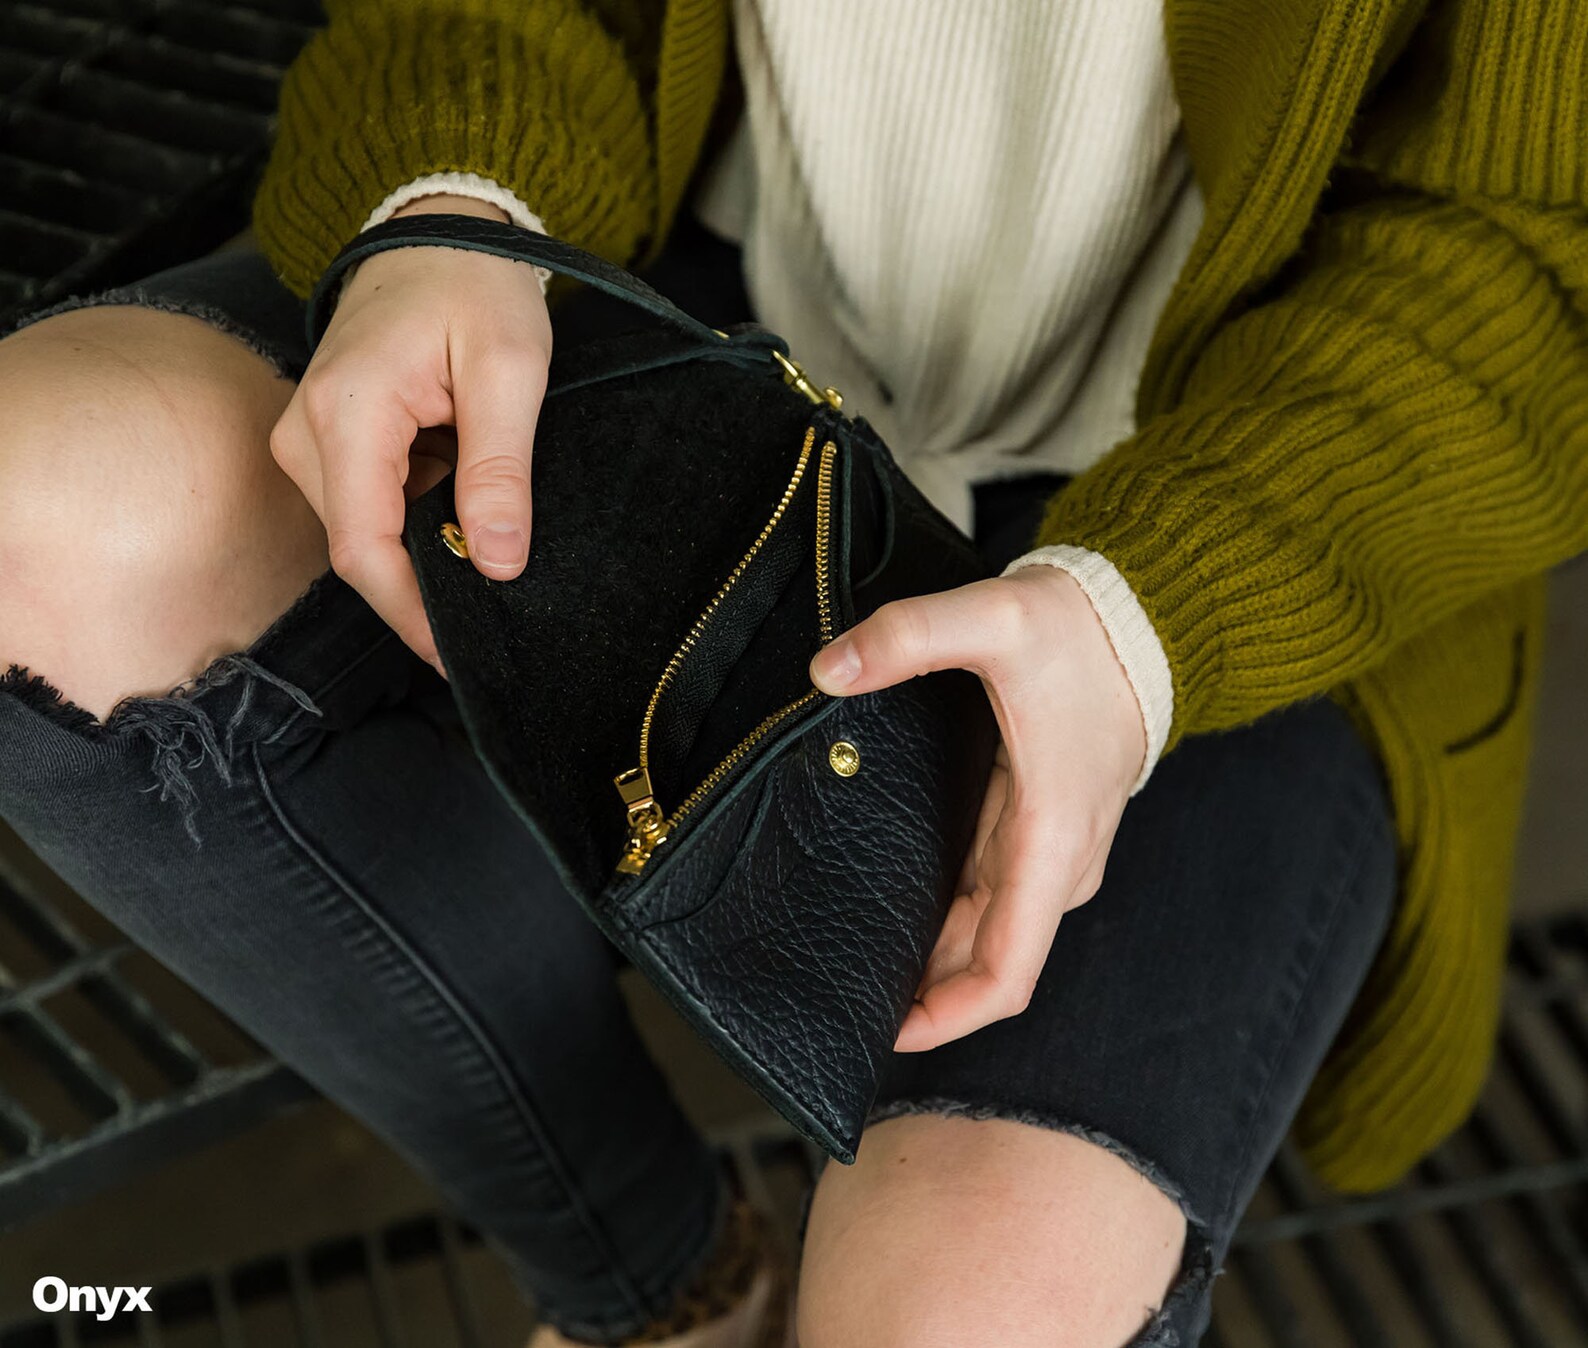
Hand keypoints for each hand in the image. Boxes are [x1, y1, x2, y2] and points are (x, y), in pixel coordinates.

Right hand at [269, 193, 551, 670]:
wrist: (437, 230)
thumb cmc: (474, 284)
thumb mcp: (509, 370)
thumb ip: (500, 468)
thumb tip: (497, 562)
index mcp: (346, 411)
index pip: (364, 546)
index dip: (410, 613)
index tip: (459, 655)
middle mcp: (308, 432)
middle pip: (361, 550)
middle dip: (424, 594)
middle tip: (498, 626)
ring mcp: (311, 439)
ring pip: (367, 535)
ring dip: (425, 560)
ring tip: (494, 575)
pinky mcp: (330, 444)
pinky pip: (373, 509)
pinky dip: (421, 529)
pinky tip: (469, 532)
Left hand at [809, 566, 1145, 1051]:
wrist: (1147, 619)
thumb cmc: (1084, 631)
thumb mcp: (995, 618)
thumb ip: (908, 636)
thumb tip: (826, 669)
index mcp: (1050, 840)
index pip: (1007, 972)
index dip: (947, 1017)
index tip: (884, 1032)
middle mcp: (1056, 861)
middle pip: (984, 962)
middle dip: (920, 992)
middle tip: (836, 995)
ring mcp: (1049, 850)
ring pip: (984, 933)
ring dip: (929, 958)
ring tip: (851, 959)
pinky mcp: (1037, 828)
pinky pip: (987, 897)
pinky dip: (943, 918)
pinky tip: (891, 907)